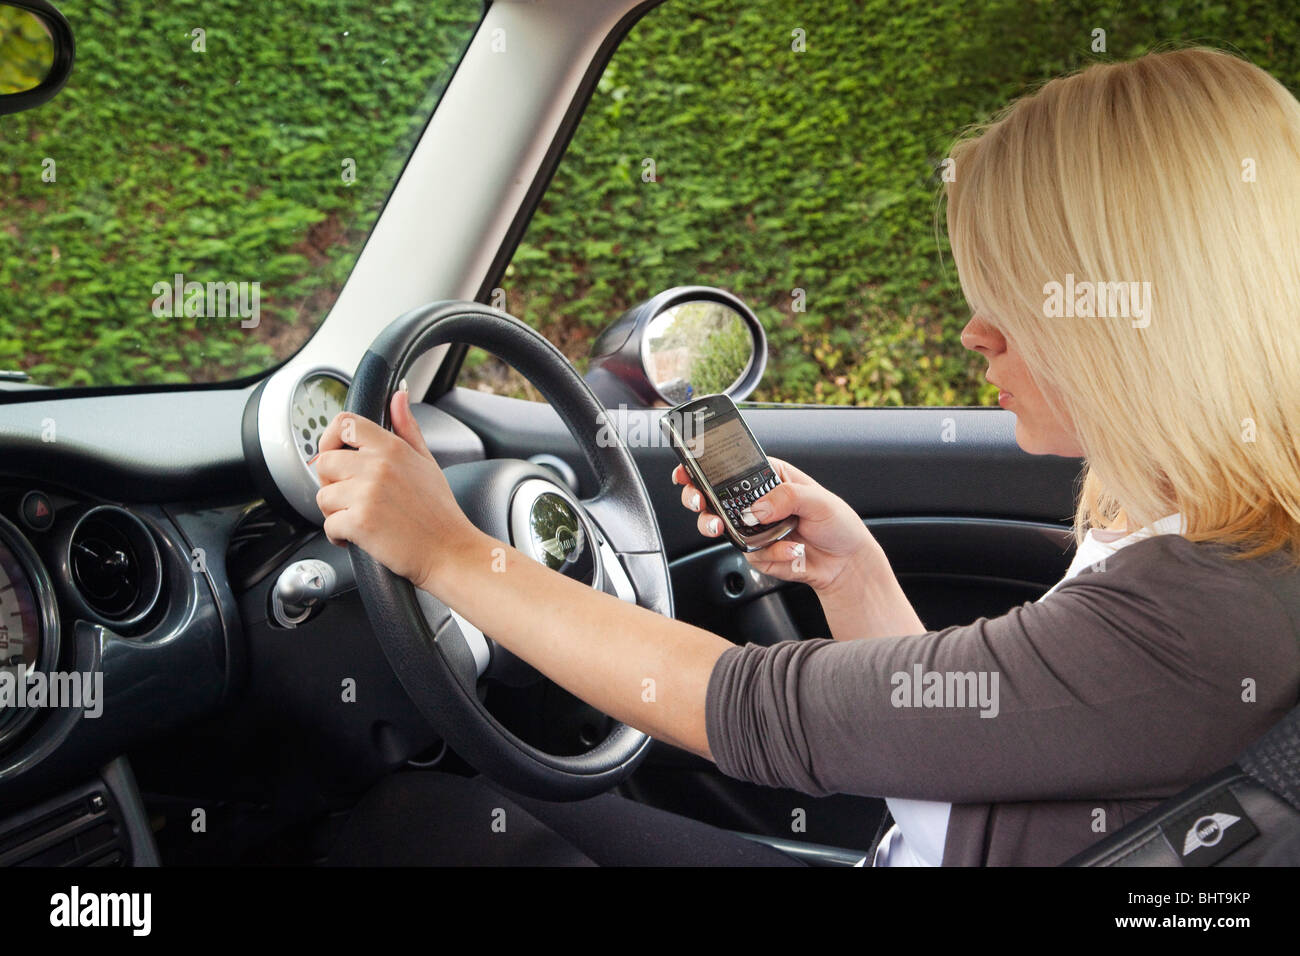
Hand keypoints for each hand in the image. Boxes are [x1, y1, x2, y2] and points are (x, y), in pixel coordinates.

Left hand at [314, 388, 476, 590]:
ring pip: (323, 497)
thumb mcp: (426, 462)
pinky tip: (359, 537)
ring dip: (334, 513)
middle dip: (330, 483)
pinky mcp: (361, 522)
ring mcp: (368, 493)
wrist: (450, 551)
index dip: (329, 439)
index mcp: (392, 448)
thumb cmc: (439, 512)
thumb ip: (407, 427)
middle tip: (348, 497)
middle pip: (324, 462)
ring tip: (359, 519)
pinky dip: (339, 536)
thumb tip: (398, 396)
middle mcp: (378, 466)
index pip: (344, 423)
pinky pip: (328, 525)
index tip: (334, 455)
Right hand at [672, 456, 875, 593]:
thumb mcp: (818, 500)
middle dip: (698, 497)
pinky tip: (792, 550)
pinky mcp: (756, 551)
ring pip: (718, 525)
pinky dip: (770, 553)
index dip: (706, 466)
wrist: (845, 565)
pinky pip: (748, 552)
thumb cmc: (838, 524)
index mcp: (770, 478)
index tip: (689, 468)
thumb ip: (786, 497)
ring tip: (724, 529)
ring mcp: (753, 527)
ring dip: (717, 526)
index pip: (732, 466)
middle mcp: (757, 501)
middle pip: (714, 495)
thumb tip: (757, 508)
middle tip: (699, 501)